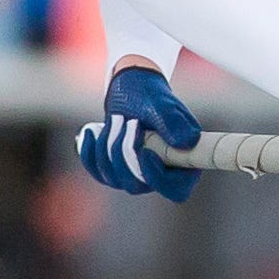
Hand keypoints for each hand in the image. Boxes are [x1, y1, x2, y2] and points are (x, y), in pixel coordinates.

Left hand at [76, 63, 203, 203]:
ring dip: (108, 147)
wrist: (131, 90)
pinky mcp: (115, 172)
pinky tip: (91, 130)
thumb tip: (186, 143)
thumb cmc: (151, 95)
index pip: (175, 189)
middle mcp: (162, 174)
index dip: (158, 178)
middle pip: (138, 185)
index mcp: (184, 161)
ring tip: (115, 118)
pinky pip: (98, 172)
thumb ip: (174, 123)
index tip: (146, 152)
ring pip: (114, 178)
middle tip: (126, 121)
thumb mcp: (162, 105)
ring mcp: (137, 176)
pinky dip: (91, 151)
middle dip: (124, 153)